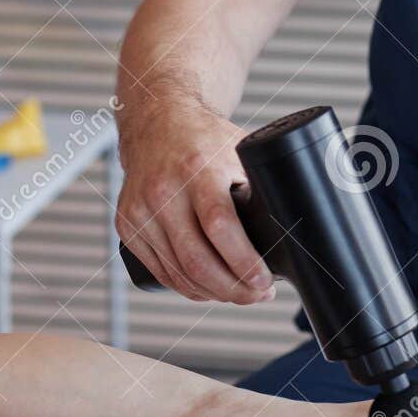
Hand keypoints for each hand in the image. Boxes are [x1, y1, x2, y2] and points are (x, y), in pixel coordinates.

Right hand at [116, 94, 275, 304]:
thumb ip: (257, 185)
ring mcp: (140, 210)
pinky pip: (161, 270)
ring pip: (178, 272)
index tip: (265, 281)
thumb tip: (290, 227)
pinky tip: (209, 288)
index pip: (220, 226)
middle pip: (197, 260)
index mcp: (198, 169)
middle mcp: (164, 190)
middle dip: (233, 289)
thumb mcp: (238, 150)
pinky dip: (187, 286)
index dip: (244, 262)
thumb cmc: (205, 138)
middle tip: (258, 294)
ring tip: (241, 293)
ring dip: (213, 293)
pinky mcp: (127, 225)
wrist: (156, 122)